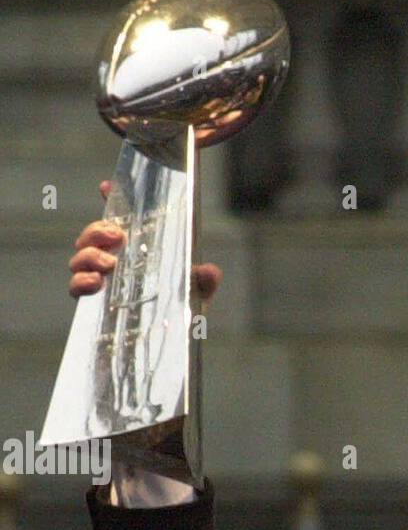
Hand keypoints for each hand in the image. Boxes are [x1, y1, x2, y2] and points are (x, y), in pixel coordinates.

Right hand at [69, 179, 222, 299]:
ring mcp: (102, 281)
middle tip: (116, 236)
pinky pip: (76, 288)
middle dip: (97, 230)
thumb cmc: (183, 311)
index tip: (106, 187)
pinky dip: (80, 282)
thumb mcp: (196, 292)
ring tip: (108, 264)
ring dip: (89, 254)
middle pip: (93, 235)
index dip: (111, 199)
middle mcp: (116, 262)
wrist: (175, 342)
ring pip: (80, 257)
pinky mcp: (94, 305)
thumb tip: (209, 271)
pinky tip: (95, 282)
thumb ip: (203, 281)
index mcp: (137, 250)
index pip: (120, 220)